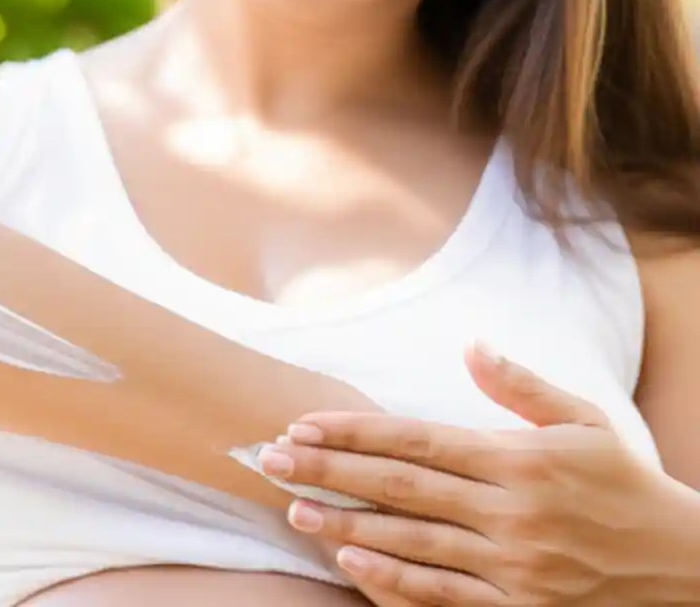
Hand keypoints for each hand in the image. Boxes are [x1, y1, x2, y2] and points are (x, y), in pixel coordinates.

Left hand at [259, 343, 698, 605]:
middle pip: (401, 486)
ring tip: (294, 509)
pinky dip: (392, 580)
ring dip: (346, 525)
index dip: (355, 433)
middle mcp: (512, 510)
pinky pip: (442, 596)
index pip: (419, 440)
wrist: (686, 571)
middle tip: (271, 461)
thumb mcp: (586, 424)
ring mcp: (514, 565)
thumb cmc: (626, 488)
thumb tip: (471, 347)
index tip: (303, 425)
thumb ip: (522, 388)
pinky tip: (348, 562)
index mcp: (520, 459)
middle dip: (330, 472)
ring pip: (411, 542)